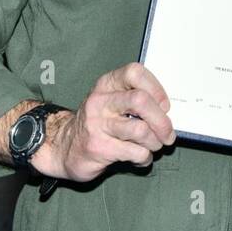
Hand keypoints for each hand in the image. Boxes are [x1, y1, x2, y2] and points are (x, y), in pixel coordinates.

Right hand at [33, 62, 175, 182]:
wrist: (64, 147)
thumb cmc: (97, 123)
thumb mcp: (112, 102)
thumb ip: (136, 99)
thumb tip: (167, 112)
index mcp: (107, 84)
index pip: (135, 72)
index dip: (156, 88)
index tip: (164, 106)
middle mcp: (100, 101)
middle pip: (141, 101)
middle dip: (162, 121)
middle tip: (167, 133)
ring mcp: (98, 125)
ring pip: (141, 130)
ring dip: (155, 142)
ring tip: (153, 146)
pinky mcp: (99, 148)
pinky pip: (135, 153)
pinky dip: (145, 157)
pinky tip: (140, 157)